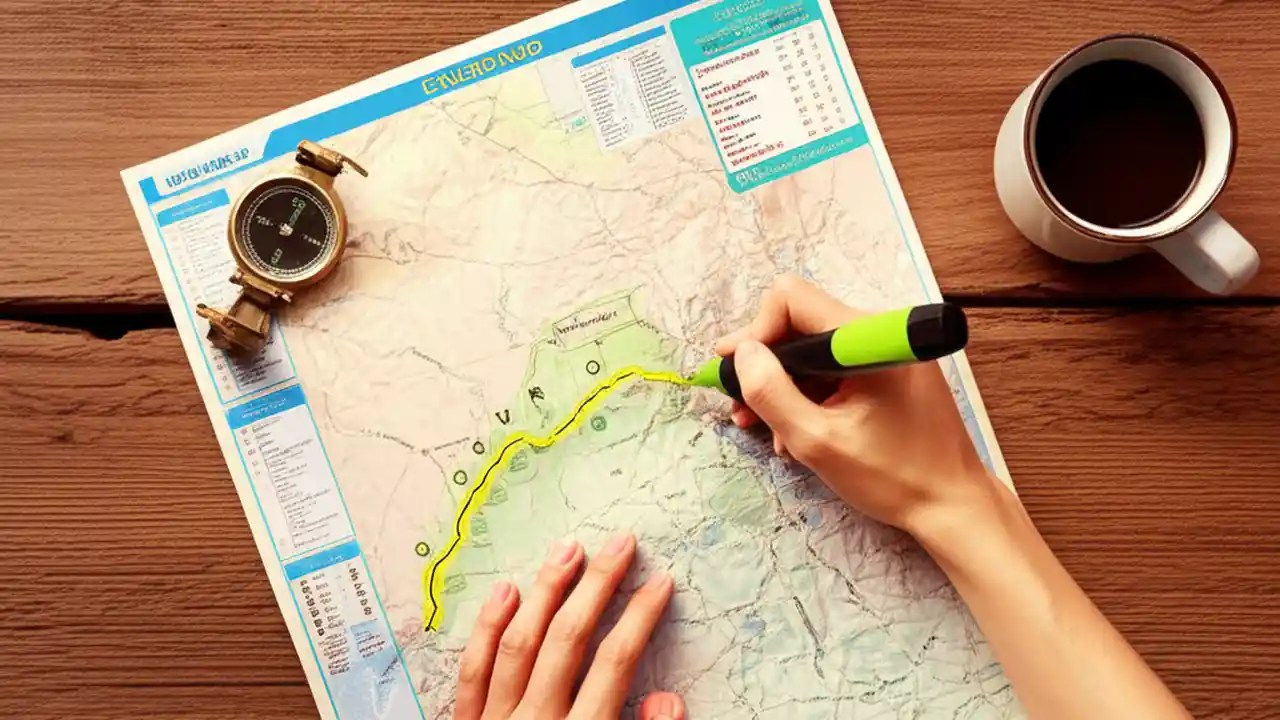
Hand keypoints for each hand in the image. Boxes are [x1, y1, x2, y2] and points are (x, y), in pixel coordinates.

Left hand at [454, 534, 683, 719]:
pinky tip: (506, 589)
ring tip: (568, 550)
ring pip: (521, 642)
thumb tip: (667, 699)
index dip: (640, 618)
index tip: (660, 582)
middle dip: (598, 585)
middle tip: (620, 544)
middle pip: (569, 638)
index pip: (615, 663)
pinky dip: (489, 627)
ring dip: (546, 591)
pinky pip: (474, 669)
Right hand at [716, 275, 1001, 535]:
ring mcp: (887, 351)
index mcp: (869, 338)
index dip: (755, 332)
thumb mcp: (817, 441)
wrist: (953, 504)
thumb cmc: (894, 477)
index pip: (791, 299)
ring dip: (785, 387)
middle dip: (766, 366)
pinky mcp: (890, 371)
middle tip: (742, 407)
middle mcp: (880, 332)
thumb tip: (742, 353)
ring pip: (814, 350)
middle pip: (800, 323)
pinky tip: (799, 433)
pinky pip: (836, 368)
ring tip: (768, 432)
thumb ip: (771, 392)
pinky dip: (811, 395)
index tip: (736, 373)